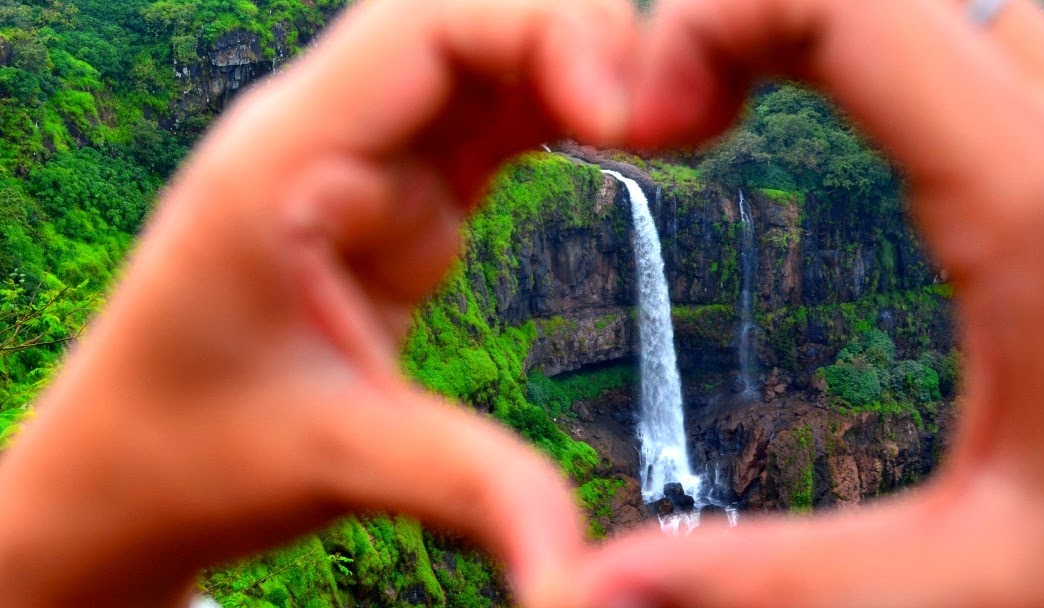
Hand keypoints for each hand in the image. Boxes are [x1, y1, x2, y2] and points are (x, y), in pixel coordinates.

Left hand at [0, 0, 635, 604]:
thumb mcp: (331, 459)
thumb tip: (576, 575)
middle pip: (466, 20)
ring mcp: (362, 163)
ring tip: (670, 119)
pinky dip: (558, 109)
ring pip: (483, 57)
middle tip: (677, 113)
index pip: (422, 30)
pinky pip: (486, 116)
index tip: (624, 115)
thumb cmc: (186, 450)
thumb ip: (466, 489)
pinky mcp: (394, 198)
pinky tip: (614, 130)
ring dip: (576, 68)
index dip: (541, 34)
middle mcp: (325, 137)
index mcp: (284, 161)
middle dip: (578, 40)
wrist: (125, 471)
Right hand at [559, 0, 1043, 605]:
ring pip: (966, 19)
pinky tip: (903, 156)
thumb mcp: (975, 586)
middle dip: (762, 27)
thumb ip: (773, 582)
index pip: (848, 7)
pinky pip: (1026, 60)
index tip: (652, 109)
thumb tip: (600, 586)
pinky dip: (928, 71)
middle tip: (684, 112)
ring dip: (850, 46)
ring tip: (754, 111)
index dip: (714, 18)